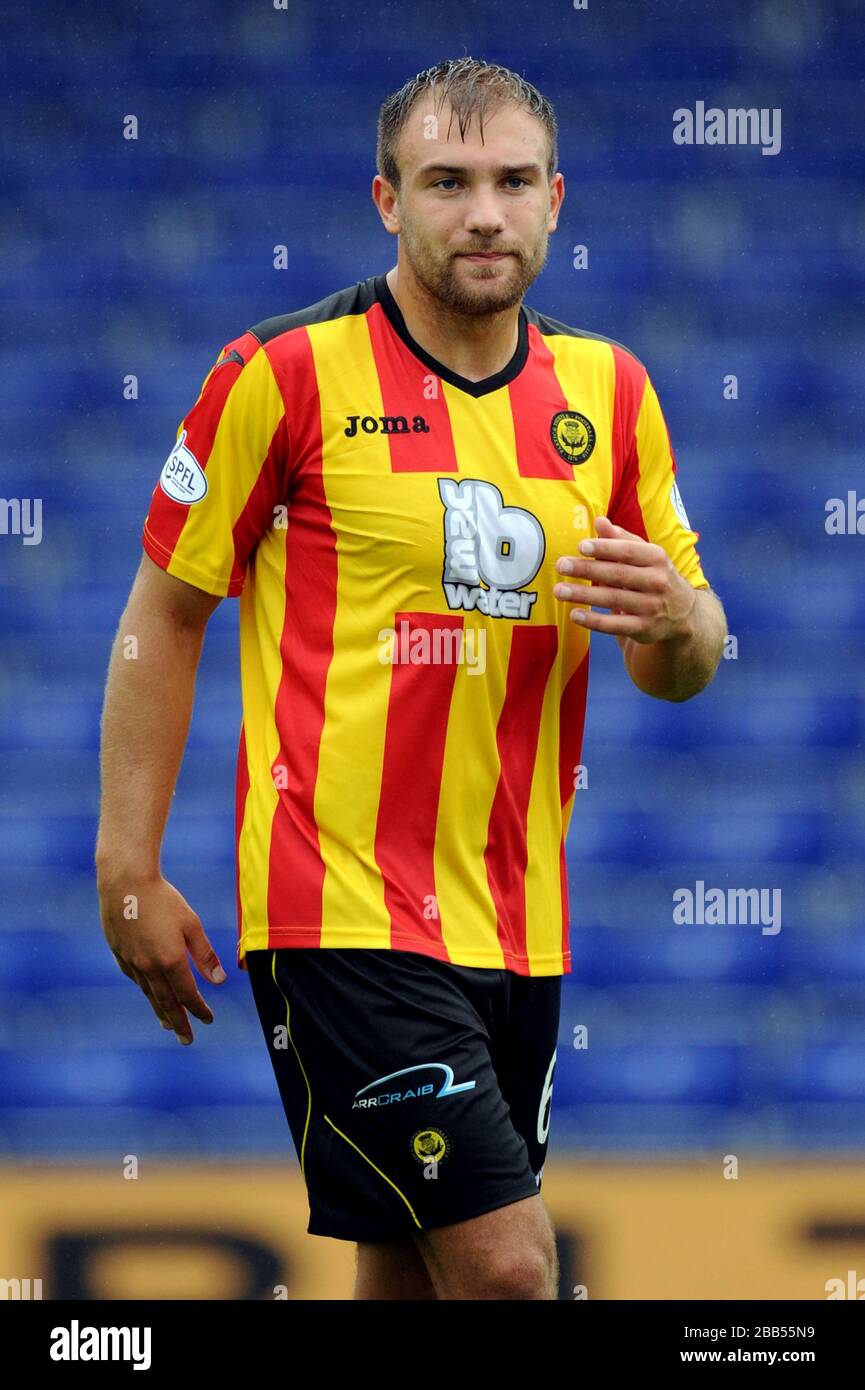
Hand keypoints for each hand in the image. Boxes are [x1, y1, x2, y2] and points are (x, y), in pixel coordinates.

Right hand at [97, 869, 225, 1042]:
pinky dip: (146, 991)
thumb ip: (204, 954)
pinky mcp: (119, 954)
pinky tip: (151, 995)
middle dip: (178, 1023)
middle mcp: (149, 967)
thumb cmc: (163, 899)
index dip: (199, 1009)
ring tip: (168, 1026)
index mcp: (170, 960)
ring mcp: (131, 962)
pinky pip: (136, 980)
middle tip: (186, 1040)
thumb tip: (219, 981)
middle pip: (166, 1002)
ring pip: (149, 994)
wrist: (125, 883)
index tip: (208, 1020)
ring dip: (160, 1012)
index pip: (188, 994)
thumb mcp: (191, 924)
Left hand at [553, 515, 696, 643]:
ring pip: (613, 599)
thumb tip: (599, 521)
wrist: (684, 614)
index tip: (581, 546)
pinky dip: (594, 621)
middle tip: (560, 565)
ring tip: (559, 590)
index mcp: (656, 558)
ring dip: (584, 595)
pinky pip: (615, 626)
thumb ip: (621, 540)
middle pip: (617, 575)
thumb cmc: (655, 576)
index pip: (628, 551)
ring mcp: (651, 607)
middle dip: (587, 570)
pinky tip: (574, 615)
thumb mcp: (645, 555)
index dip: (605, 548)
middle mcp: (657, 582)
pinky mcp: (644, 629)